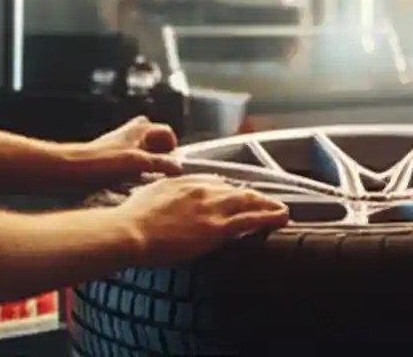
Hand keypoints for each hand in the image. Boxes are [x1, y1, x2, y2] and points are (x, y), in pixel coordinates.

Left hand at [59, 117, 182, 191]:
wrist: (70, 169)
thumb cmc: (102, 162)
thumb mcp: (137, 162)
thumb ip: (160, 163)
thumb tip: (179, 167)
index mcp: (140, 129)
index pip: (166, 132)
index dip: (172, 147)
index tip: (170, 162)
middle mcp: (130, 132)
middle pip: (154, 138)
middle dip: (160, 152)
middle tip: (159, 168)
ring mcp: (119, 143)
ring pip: (141, 149)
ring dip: (147, 161)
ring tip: (145, 176)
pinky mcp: (109, 156)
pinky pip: (130, 159)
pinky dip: (134, 168)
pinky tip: (130, 181)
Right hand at [117, 175, 289, 265]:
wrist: (129, 231)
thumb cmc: (130, 218)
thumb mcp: (147, 194)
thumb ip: (161, 191)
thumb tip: (163, 192)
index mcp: (185, 180)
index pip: (215, 182)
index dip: (229, 191)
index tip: (237, 196)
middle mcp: (203, 188)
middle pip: (236, 190)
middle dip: (254, 196)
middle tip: (266, 202)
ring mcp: (212, 207)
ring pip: (249, 201)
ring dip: (268, 204)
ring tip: (281, 210)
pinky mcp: (218, 227)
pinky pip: (251, 220)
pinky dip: (270, 217)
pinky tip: (282, 217)